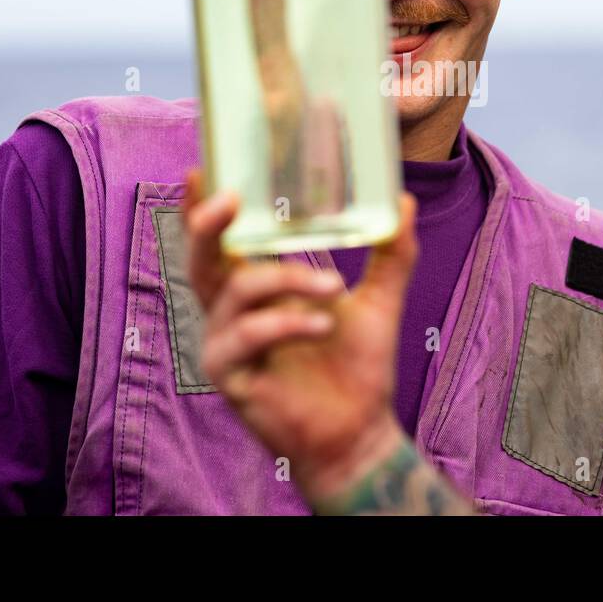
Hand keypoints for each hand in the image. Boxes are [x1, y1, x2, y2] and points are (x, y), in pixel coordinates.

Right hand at [184, 172, 417, 503]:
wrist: (362, 431)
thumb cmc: (358, 366)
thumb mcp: (380, 298)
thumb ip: (391, 251)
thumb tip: (404, 201)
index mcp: (256, 289)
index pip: (219, 242)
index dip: (201, 209)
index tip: (198, 171)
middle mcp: (231, 312)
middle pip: (200, 260)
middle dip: (208, 225)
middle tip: (232, 199)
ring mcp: (225, 344)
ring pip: (235, 292)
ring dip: (286, 279)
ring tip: (335, 286)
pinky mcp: (229, 377)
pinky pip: (246, 338)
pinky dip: (285, 324)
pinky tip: (322, 326)